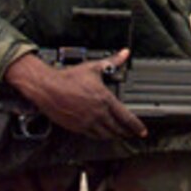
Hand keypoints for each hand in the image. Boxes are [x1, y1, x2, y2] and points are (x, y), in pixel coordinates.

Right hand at [5, 50, 146, 139]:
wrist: (48, 88)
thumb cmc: (70, 77)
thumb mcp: (94, 67)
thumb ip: (112, 61)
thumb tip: (125, 53)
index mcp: (105, 99)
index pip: (125, 117)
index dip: (136, 126)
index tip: (142, 131)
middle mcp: (98, 114)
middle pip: (117, 128)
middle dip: (126, 132)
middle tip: (132, 134)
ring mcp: (87, 122)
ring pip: (105, 135)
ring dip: (114, 136)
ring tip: (119, 135)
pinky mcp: (76, 127)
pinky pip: (92, 135)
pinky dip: (100, 136)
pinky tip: (102, 135)